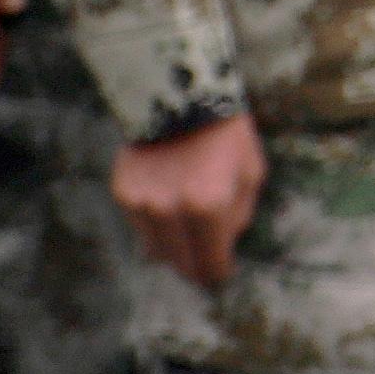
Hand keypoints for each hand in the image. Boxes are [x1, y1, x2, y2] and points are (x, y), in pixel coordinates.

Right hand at [114, 107, 264, 284]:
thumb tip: (222, 247)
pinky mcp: (122, 192)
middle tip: (206, 265)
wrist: (181, 98)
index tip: (221, 275)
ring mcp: (141, 203)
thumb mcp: (251, 175)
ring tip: (190, 232)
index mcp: (208, 208)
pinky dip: (156, 224)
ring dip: (174, 246)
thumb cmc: (228, 137)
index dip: (218, 274)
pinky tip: (170, 205)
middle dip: (196, 266)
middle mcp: (169, 211)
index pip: (209, 263)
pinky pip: (141, 226)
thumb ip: (237, 218)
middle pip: (180, 263)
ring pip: (156, 249)